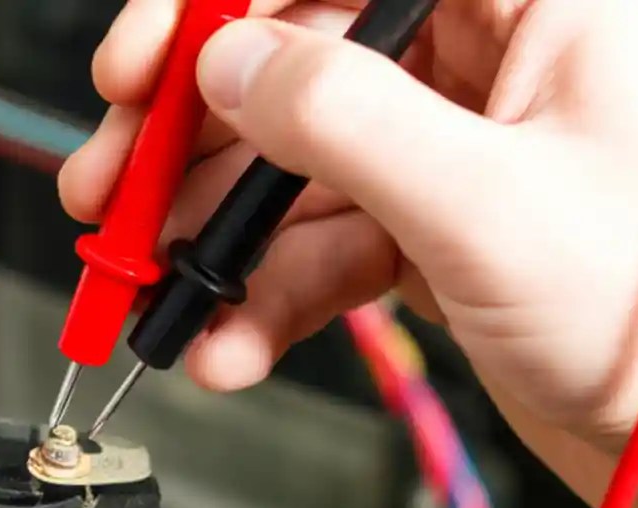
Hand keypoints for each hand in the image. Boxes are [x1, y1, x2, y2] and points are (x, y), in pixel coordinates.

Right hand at [60, 0, 637, 507]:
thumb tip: (234, 68)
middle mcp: (478, 68)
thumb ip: (344, 120)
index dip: (214, 12)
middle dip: (188, 148)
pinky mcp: (422, 234)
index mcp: (523, 6)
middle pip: (288, 71)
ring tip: (164, 300)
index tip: (140, 69)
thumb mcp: (486, 203)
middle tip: (114, 194)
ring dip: (214, 249)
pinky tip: (229, 343)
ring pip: (289, 176)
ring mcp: (443, 156)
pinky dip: (262, 301)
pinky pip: (315, 249)